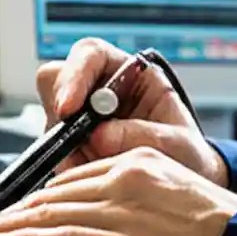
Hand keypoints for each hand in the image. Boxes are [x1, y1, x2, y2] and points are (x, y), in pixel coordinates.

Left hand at [0, 147, 236, 235]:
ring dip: (7, 230)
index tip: (12, 214)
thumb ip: (131, 205)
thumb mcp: (170, 202)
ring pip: (51, 213)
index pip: (73, 179)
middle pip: (54, 193)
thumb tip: (94, 227)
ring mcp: (124, 205)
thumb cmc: (218, 233)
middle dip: (11, 214)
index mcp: (139, 163)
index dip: (35, 198)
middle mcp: (127, 176)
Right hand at [37, 38, 227, 186]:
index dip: (75, 75)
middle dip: (59, 108)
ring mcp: (81, 119)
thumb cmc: (187, 153)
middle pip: (55, 80)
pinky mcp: (71, 147)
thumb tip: (99, 136)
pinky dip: (67, 167)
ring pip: (50, 120)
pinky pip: (52, 153)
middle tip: (71, 140)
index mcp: (130, 72)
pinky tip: (92, 177)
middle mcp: (100, 90)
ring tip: (99, 167)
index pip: (91, 54)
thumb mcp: (177, 144)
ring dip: (65, 145)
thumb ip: (144, 136)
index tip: (70, 108)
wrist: (185, 181)